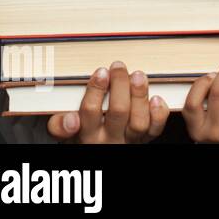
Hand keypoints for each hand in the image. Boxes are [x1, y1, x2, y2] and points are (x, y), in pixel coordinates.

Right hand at [46, 61, 168, 143]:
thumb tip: (70, 119)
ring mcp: (129, 140)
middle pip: (118, 111)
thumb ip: (60, 124)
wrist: (98, 151)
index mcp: (86, 134)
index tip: (101, 72)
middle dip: (120, 85)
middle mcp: (108, 139)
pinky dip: (158, 113)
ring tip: (138, 75)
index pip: (89, 111)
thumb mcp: (64, 132)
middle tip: (118, 67)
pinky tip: (155, 98)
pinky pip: (155, 129)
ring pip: (139, 121)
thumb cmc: (81, 135)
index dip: (96, 90)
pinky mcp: (145, 139)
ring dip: (140, 95)